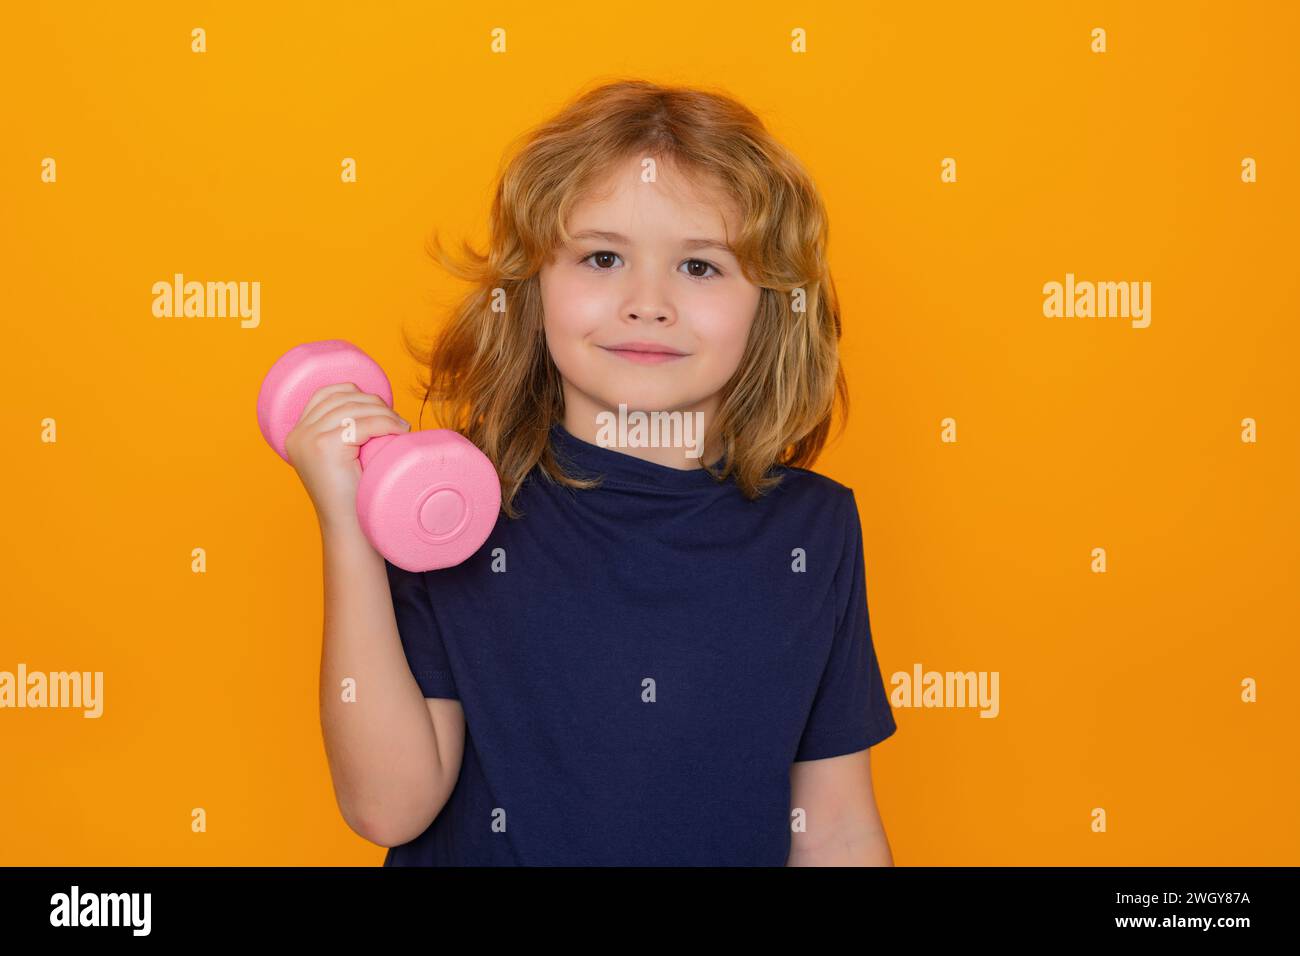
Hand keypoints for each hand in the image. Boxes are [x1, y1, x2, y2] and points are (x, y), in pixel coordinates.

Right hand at [282, 383, 410, 529]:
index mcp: (297, 435)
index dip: (355, 392)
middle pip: (342, 399)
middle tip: (397, 420)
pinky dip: (386, 423)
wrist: (350, 529)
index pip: (325, 395)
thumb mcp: (341, 459)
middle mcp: (298, 435)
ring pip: (354, 409)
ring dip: (384, 413)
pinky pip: (362, 424)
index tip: (380, 407)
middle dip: (375, 403)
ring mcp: (309, 439)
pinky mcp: (324, 447)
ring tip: (401, 426)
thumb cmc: (353, 497)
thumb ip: (343, 433)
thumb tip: (375, 404)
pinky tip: (399, 431)